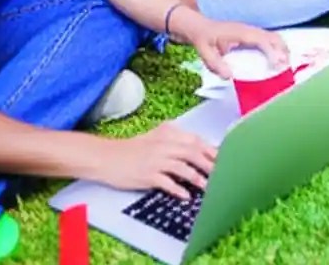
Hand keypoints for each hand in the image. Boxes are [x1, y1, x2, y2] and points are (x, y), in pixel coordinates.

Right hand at [90, 122, 216, 199]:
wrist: (105, 157)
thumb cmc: (131, 150)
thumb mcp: (155, 140)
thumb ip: (176, 143)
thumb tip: (200, 153)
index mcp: (168, 133)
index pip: (196, 141)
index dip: (211, 152)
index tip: (223, 161)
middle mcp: (164, 144)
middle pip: (194, 153)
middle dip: (210, 165)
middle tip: (221, 176)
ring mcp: (155, 159)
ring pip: (184, 168)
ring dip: (198, 179)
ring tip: (208, 188)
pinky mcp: (147, 174)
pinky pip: (167, 182)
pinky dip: (179, 189)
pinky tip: (186, 196)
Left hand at [169, 7, 288, 79]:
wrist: (197, 26)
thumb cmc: (201, 38)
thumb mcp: (204, 51)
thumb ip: (216, 64)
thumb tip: (229, 76)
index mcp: (239, 32)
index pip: (261, 40)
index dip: (271, 51)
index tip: (277, 64)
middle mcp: (247, 30)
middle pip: (272, 36)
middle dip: (282, 50)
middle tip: (287, 66)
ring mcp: (249, 31)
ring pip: (272, 37)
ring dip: (281, 49)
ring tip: (286, 64)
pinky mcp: (249, 35)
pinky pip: (267, 39)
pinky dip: (275, 48)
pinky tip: (277, 59)